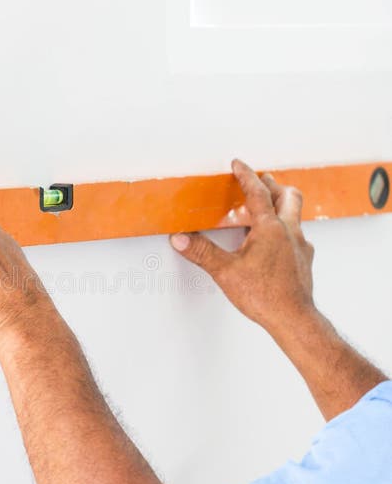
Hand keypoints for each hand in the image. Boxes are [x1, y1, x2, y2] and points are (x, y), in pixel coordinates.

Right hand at [170, 159, 315, 334]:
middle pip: (287, 196)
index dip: (246, 175)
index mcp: (270, 227)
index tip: (239, 164)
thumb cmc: (266, 296)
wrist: (293, 319)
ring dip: (281, 206)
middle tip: (262, 180)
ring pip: (294, 215)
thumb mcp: (225, 272)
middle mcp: (289, 232)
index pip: (257, 192)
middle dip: (273, 185)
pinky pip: (296, 236)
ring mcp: (300, 246)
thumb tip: (181, 239)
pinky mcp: (304, 261)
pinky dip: (285, 230)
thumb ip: (202, 252)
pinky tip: (275, 242)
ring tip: (267, 208)